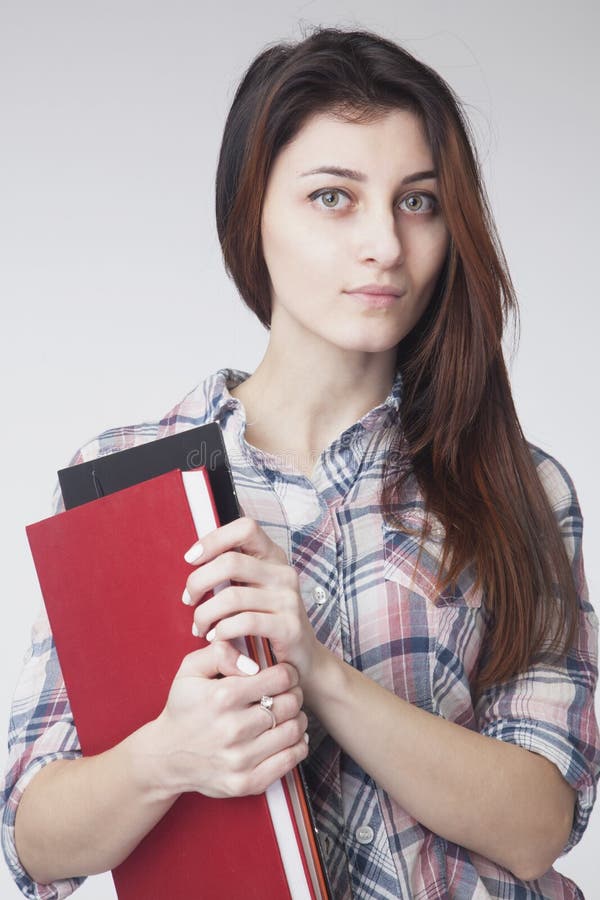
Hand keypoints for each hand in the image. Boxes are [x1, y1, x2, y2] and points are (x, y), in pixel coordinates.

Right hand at [152, 641, 307, 798]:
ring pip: (293, 731)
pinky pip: (290, 761)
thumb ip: (220, 653)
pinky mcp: (246, 783)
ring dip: (297, 719)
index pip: (280, 679)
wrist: (166, 757)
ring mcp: (240, 760)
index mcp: (222, 697)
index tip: (284, 674)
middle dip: (294, 694)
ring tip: (288, 714)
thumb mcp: (190, 670)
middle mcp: (232, 729)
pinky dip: (298, 746)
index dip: (288, 672)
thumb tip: (252, 662)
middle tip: (288, 693)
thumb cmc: (183, 708)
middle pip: (290, 704)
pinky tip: (289, 737)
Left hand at [182, 516, 320, 682]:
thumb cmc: (267, 623)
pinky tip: (215, 637)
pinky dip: (222, 631)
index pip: (246, 528)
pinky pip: (244, 623)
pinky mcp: (289, 627)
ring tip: (199, 627)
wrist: (302, 659)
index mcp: (273, 557)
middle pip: (231, 562)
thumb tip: (195, 559)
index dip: (214, 538)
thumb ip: (232, 574)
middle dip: (198, 581)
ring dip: (205, 614)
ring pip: (232, 597)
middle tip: (188, 600)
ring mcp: (288, 600)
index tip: (191, 557)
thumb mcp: (253, 590)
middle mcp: (283, 574)